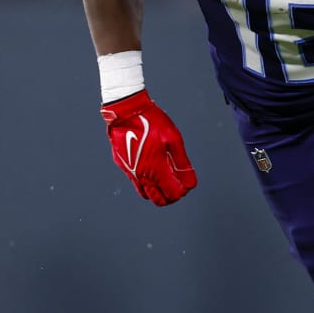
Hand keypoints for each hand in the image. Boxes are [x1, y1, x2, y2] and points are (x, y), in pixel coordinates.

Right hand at [101, 90, 197, 205]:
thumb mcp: (173, 139)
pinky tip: (151, 169)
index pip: (172, 194)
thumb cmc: (151, 122)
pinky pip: (136, 182)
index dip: (182, 192)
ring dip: (157, 192)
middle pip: (159, 200)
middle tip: (177, 186)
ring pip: (146, 194)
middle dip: (170, 197)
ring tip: (166, 180)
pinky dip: (146, 182)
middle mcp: (143, 176)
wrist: (126, 112)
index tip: (186, 184)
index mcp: (156, 170)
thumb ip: (182, 163)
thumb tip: (189, 182)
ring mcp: (131, 172)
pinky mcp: (124, 166)